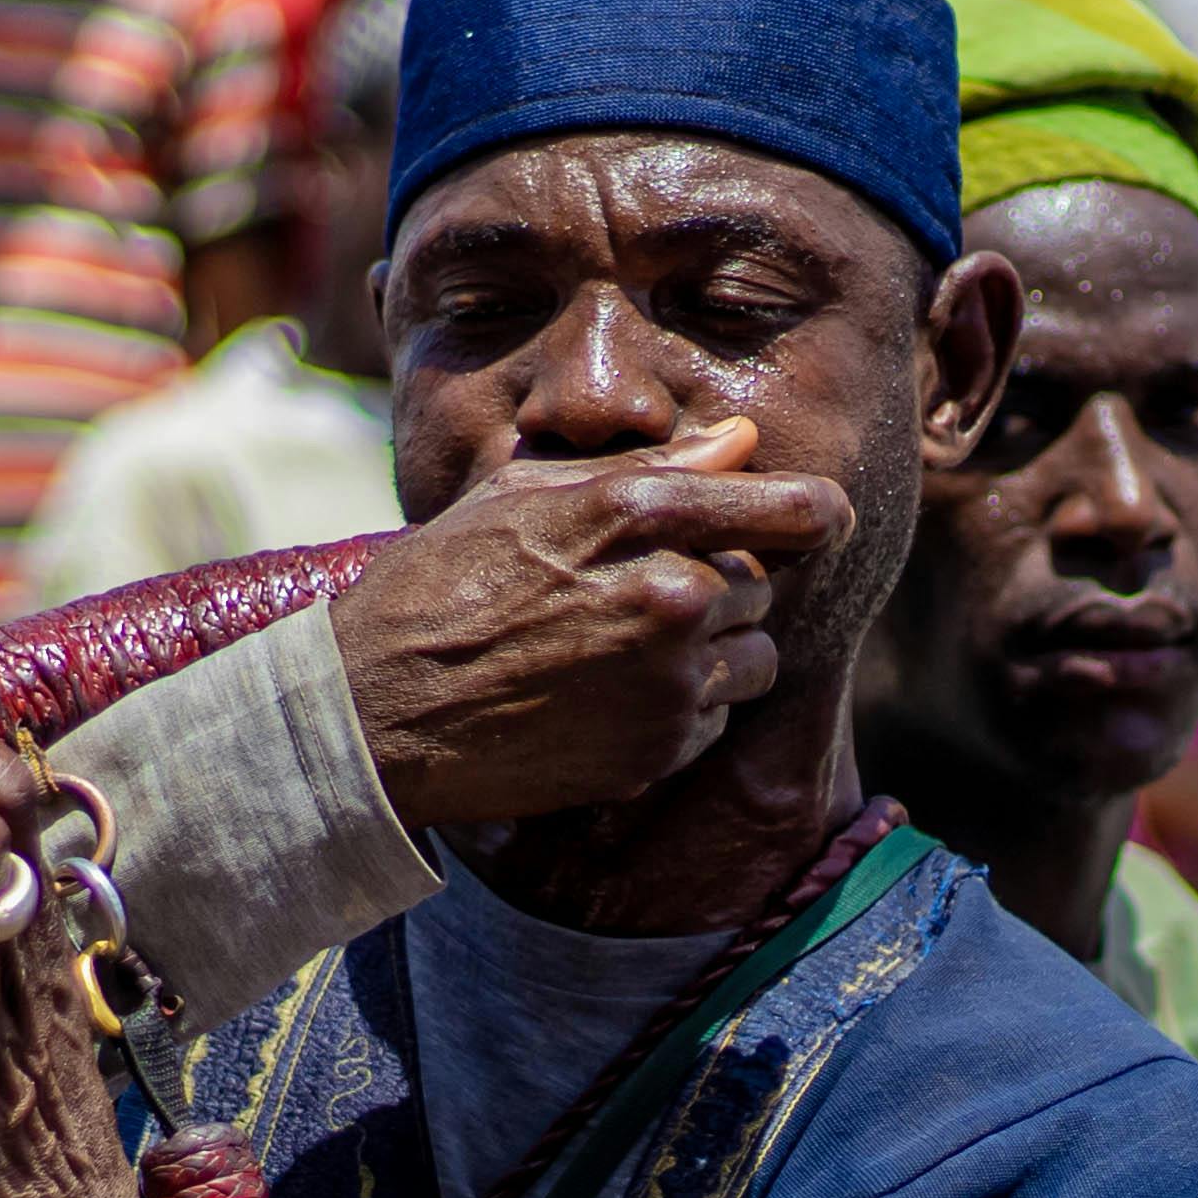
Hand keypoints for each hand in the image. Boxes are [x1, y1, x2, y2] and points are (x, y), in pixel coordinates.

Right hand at [330, 417, 854, 831]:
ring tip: (623, 652)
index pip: (790, 509)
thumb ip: (649, 470)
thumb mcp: (525, 497)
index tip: (821, 518)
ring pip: (752, 660)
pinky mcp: (657, 753)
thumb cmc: (438, 585)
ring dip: (712, 655)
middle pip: (760, 587)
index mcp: (636, 516)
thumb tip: (742, 445)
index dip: (814, 513)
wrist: (377, 712)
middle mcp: (670, 597)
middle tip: (636, 597)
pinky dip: (678, 713)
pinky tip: (603, 700)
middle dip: (719, 589)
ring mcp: (668, 683)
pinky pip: (713, 722)